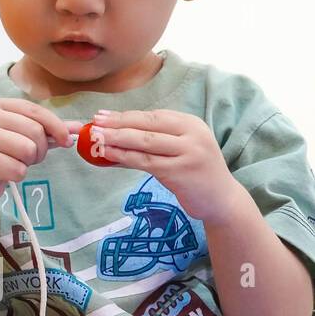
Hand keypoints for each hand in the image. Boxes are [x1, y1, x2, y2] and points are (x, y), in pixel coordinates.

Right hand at [0, 98, 72, 206]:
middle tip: (29, 158)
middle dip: (40, 149)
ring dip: (28, 162)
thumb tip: (78, 128)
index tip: (67, 140)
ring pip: (28, 149)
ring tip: (14, 163)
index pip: (35, 110)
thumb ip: (47, 130)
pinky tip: (4, 173)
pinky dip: (17, 175)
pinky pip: (18, 169)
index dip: (56, 125)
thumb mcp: (20, 136)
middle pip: (35, 131)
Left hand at [68, 108, 239, 223]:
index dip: (126, 115)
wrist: (222, 200)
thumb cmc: (197, 174)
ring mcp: (187, 152)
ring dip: (117, 139)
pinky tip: (109, 156)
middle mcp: (191, 134)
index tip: (103, 115)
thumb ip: (160, 140)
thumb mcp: (184, 149)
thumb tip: (120, 135)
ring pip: (144, 142)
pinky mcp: (179, 172)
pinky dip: (124, 157)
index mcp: (191, 123)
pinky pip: (145, 162)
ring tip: (95, 138)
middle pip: (147, 125)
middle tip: (94, 123)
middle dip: (117, 123)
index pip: (153, 116)